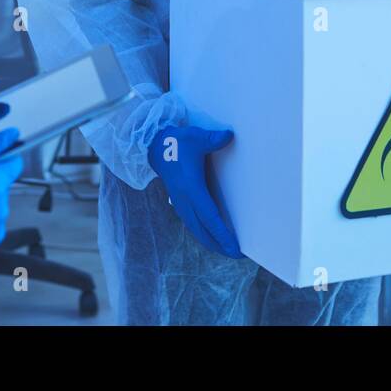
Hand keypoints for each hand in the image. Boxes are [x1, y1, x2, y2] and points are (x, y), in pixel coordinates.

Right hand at [148, 125, 240, 257]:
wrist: (154, 147)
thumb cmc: (177, 142)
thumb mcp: (195, 137)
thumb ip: (212, 138)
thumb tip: (228, 135)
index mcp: (191, 188)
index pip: (209, 216)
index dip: (222, 234)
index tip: (234, 247)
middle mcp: (185, 199)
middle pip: (203, 230)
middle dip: (219, 244)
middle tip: (236, 254)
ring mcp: (180, 202)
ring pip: (196, 229)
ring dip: (210, 241)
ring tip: (226, 250)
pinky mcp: (179, 202)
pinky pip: (192, 223)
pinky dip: (202, 232)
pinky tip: (211, 237)